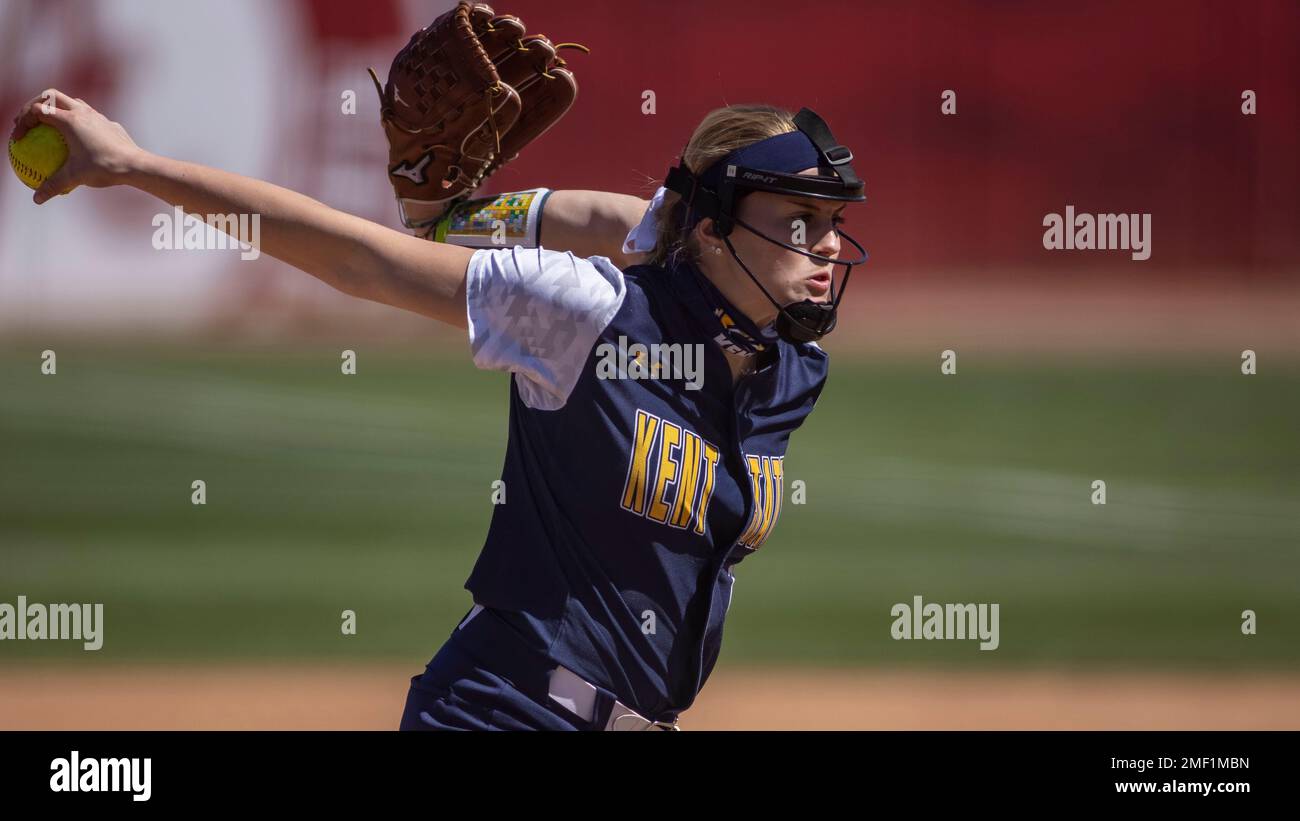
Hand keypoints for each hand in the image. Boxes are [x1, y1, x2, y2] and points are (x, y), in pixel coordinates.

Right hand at [10, 88, 144, 203]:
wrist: (137, 165)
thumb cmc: (105, 168)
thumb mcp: (75, 177)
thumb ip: (53, 185)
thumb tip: (36, 199)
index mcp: (69, 119)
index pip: (37, 111)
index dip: (23, 121)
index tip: (18, 139)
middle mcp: (82, 112)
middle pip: (50, 96)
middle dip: (35, 104)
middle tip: (27, 121)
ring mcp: (97, 115)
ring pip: (71, 102)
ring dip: (58, 108)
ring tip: (50, 125)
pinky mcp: (109, 123)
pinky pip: (88, 116)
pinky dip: (76, 121)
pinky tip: (77, 139)